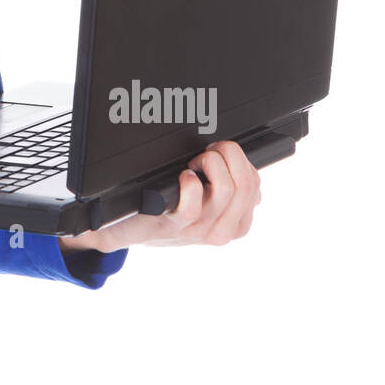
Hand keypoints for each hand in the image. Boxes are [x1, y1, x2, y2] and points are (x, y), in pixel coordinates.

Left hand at [59, 140, 261, 255]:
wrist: (130, 228)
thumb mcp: (209, 202)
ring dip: (209, 164)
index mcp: (236, 223)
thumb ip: (230, 185)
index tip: (219, 153)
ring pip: (226, 189)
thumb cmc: (169, 209)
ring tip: (191, 164)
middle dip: (227, 155)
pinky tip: (182, 177)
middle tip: (204, 153)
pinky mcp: (173, 228)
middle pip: (246, 183)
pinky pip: (192, 206)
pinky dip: (189, 184)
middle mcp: (222, 229)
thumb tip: (243, 164)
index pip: (254, 182)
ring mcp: (198, 231)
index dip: (239, 159)